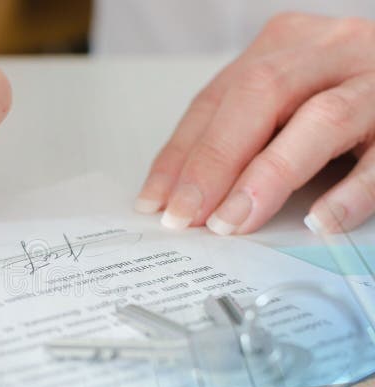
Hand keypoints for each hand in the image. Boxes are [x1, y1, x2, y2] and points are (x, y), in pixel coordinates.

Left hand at [136, 13, 374, 234]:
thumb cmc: (347, 97)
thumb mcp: (287, 101)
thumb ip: (243, 133)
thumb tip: (183, 196)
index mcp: (286, 45)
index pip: (218, 98)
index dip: (182, 153)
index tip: (156, 202)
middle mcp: (331, 50)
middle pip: (261, 94)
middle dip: (215, 161)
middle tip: (187, 217)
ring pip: (320, 119)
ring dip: (270, 176)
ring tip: (233, 222)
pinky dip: (350, 191)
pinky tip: (319, 221)